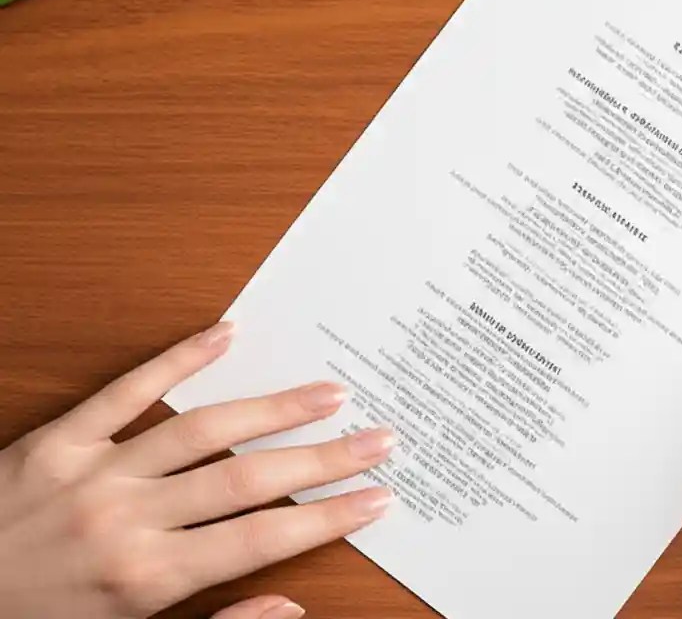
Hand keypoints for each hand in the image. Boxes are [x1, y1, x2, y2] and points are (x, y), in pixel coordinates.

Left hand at [0, 323, 394, 618]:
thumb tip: (292, 607)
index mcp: (147, 580)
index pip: (264, 539)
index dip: (330, 516)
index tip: (378, 496)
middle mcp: (127, 520)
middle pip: (248, 479)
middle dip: (325, 459)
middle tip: (380, 436)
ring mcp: (91, 472)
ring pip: (201, 429)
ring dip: (273, 408)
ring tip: (328, 390)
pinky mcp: (55, 441)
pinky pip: (124, 390)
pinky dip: (176, 358)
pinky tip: (225, 335)